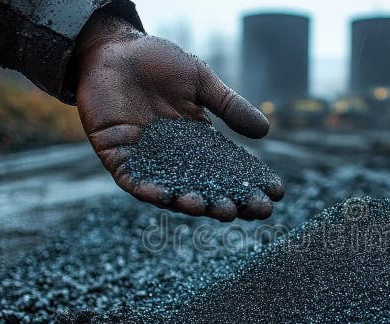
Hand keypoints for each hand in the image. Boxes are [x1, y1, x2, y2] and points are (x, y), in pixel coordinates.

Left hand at [74, 13, 283, 220]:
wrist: (113, 47)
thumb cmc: (156, 61)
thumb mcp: (200, 81)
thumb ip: (228, 105)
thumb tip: (265, 132)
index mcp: (199, 141)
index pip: (229, 170)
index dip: (251, 183)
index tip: (276, 194)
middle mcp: (175, 157)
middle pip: (206, 188)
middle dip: (228, 202)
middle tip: (252, 210)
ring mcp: (146, 159)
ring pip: (171, 191)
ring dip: (189, 203)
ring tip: (208, 208)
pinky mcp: (117, 155)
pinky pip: (132, 180)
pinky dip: (147, 190)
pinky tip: (165, 196)